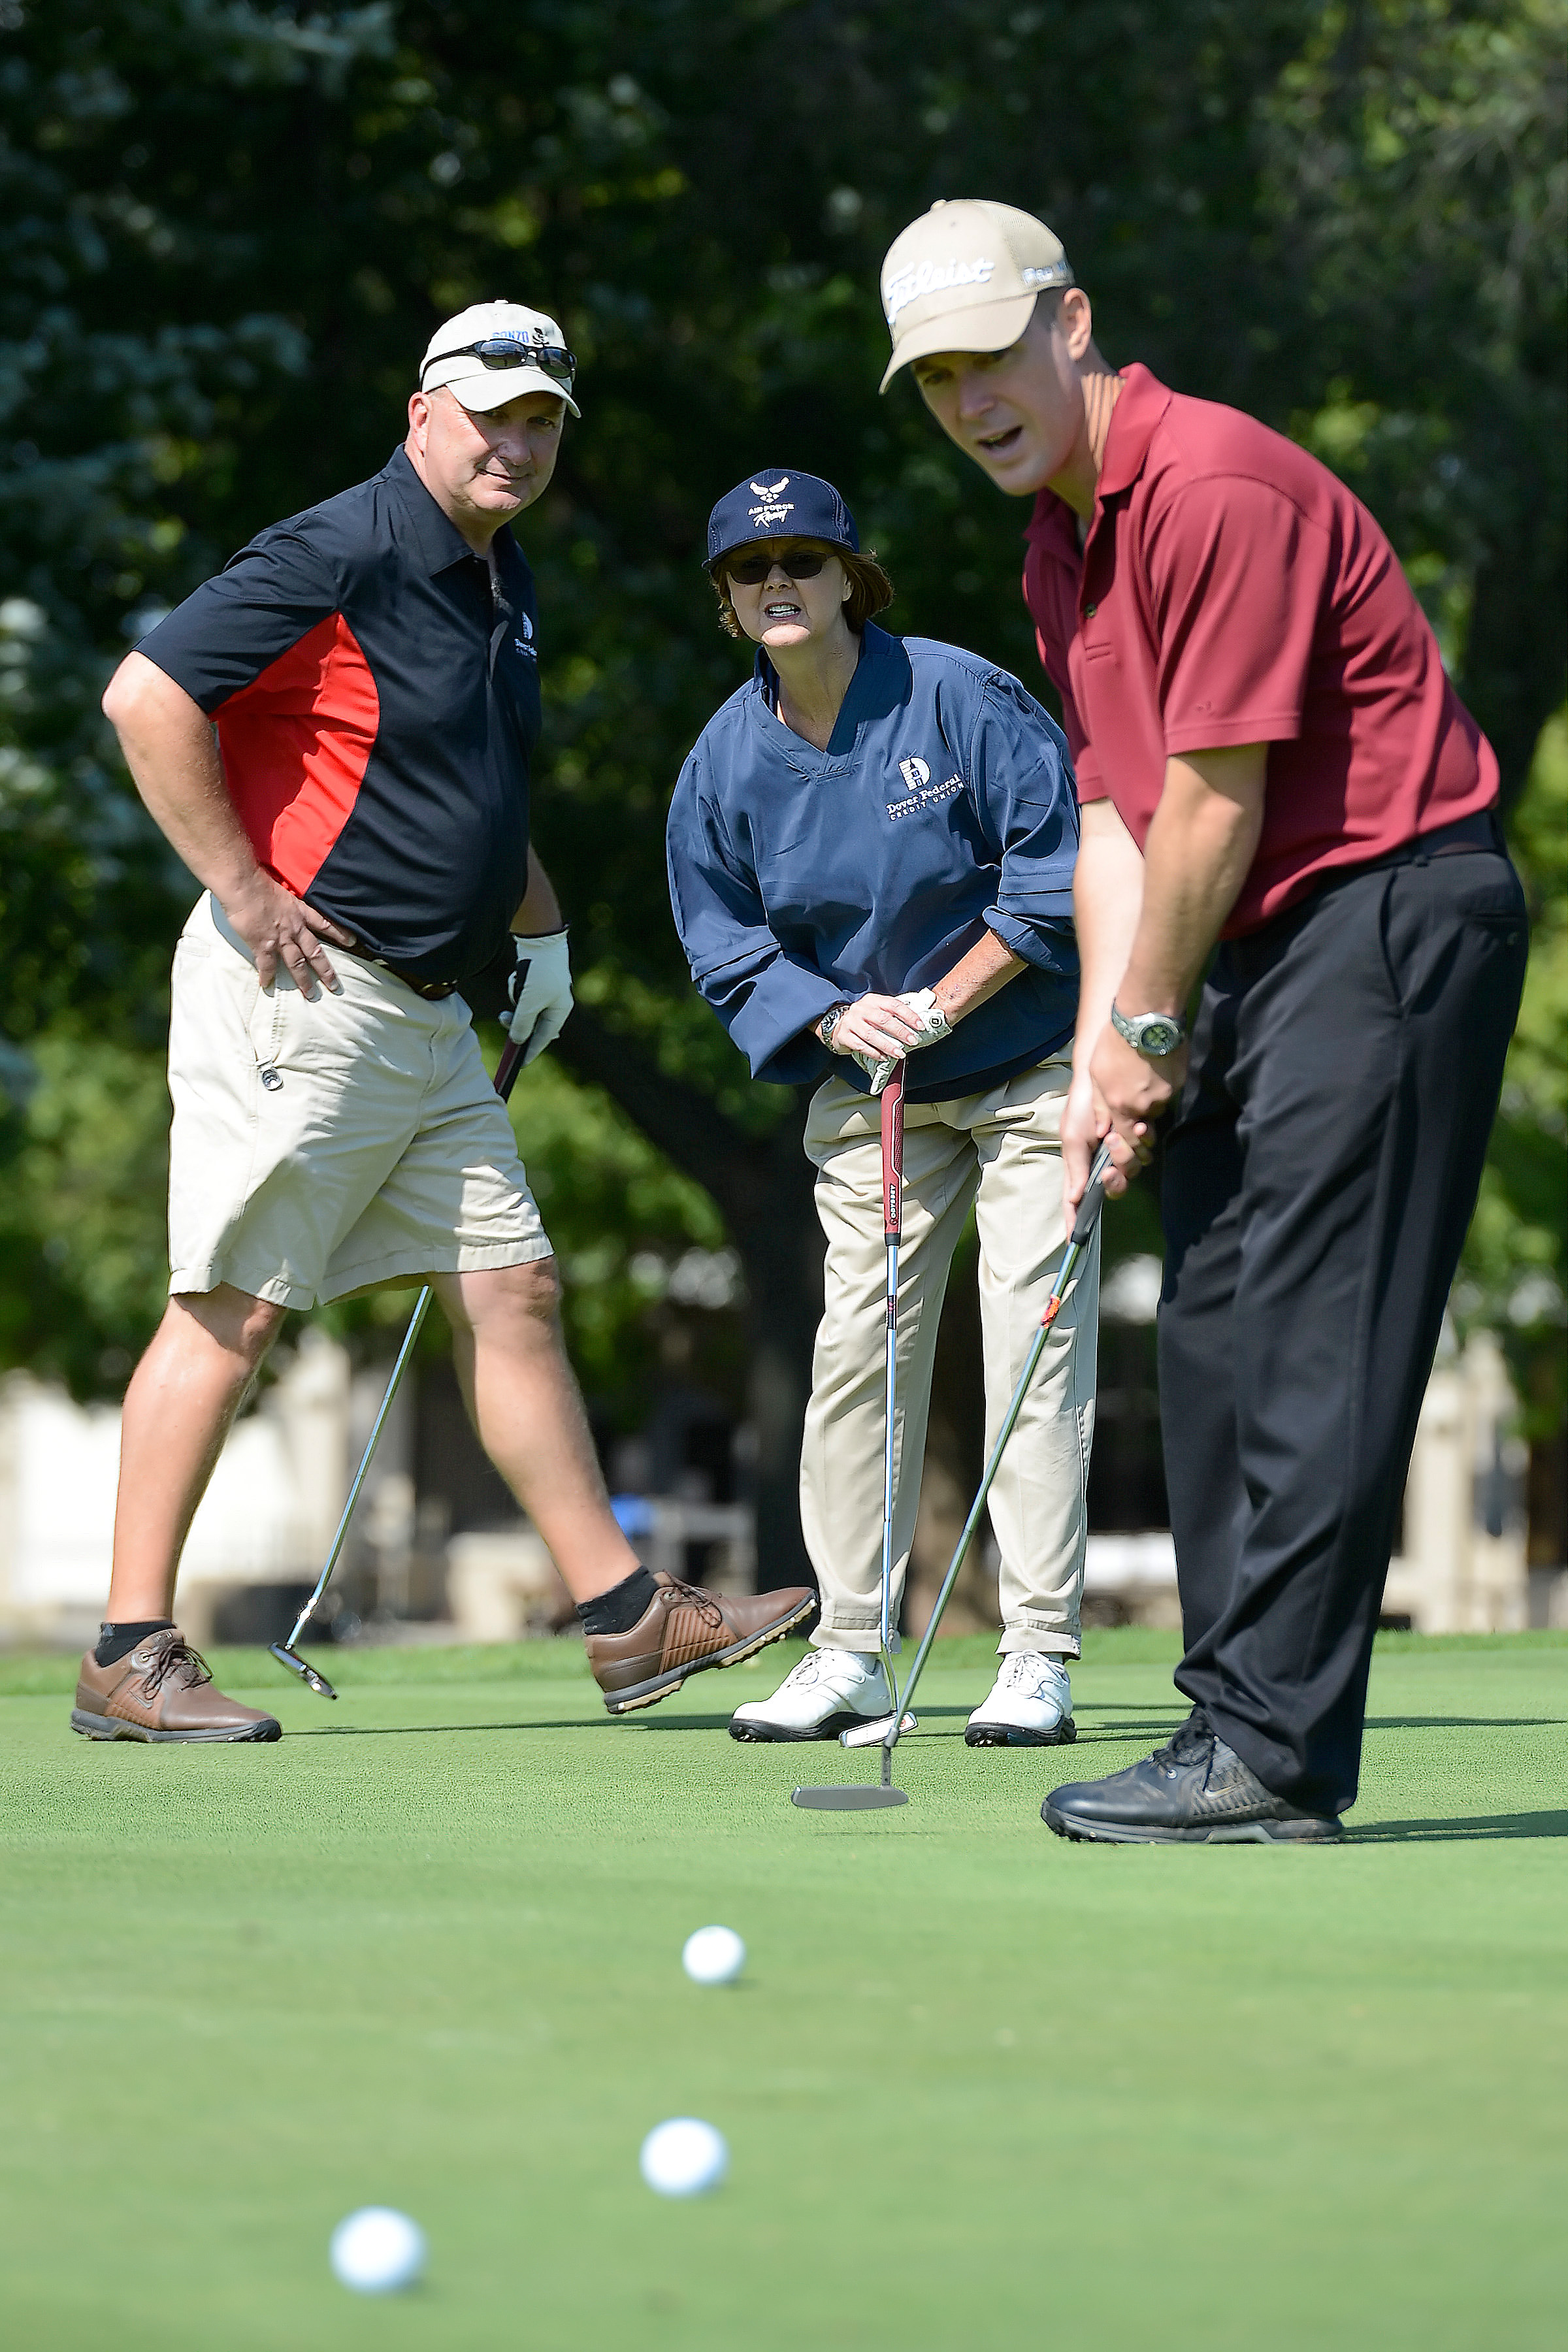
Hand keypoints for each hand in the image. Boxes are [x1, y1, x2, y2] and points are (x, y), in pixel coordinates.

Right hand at [223, 871, 353, 995]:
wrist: (244, 886)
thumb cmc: (259, 882)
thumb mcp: (282, 890)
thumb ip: (287, 901)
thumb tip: (285, 904)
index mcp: (300, 912)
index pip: (324, 923)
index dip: (339, 933)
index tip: (352, 942)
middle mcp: (294, 928)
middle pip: (315, 952)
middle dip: (326, 970)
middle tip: (335, 986)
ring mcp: (279, 939)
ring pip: (296, 964)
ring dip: (304, 981)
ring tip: (311, 995)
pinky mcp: (262, 945)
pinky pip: (267, 965)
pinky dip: (267, 977)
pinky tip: (268, 986)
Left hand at [507, 929, 572, 1062]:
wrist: (540, 939)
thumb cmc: (540, 972)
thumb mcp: (529, 1002)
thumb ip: (522, 1024)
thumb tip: (516, 1041)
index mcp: (561, 1010)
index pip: (545, 1037)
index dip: (531, 1051)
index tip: (518, 1064)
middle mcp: (556, 1003)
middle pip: (533, 1024)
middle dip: (518, 1020)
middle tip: (503, 1018)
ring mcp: (546, 992)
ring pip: (525, 1008)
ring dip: (517, 1000)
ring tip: (519, 983)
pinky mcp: (536, 981)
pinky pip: (522, 994)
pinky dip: (517, 988)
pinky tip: (519, 975)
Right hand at [854, 987, 952, 1094]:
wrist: (836, 1024)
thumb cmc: (864, 1019)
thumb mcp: (877, 1010)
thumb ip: (893, 1013)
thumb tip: (918, 1021)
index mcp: (873, 1000)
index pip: (894, 1005)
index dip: (909, 1015)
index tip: (920, 1026)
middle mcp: (861, 1009)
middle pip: (883, 1020)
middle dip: (900, 1031)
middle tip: (913, 1041)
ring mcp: (851, 1022)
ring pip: (871, 1034)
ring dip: (888, 1045)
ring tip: (900, 1053)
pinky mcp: (844, 1036)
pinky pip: (860, 1046)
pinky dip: (874, 1052)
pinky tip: (884, 1057)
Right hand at [1061, 1067, 1141, 1220]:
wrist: (1102, 1075)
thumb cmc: (1082, 1106)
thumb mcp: (1073, 1136)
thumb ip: (1075, 1168)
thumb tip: (1073, 1199)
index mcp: (1083, 1167)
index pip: (1077, 1201)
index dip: (1075, 1220)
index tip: (1074, 1240)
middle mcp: (1104, 1163)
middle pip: (1116, 1187)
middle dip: (1117, 1171)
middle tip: (1112, 1145)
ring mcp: (1123, 1152)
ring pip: (1134, 1169)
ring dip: (1130, 1151)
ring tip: (1123, 1128)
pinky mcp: (1139, 1139)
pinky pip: (1147, 1151)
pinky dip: (1144, 1140)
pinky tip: (1140, 1125)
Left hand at [1088, 1023, 1186, 1157]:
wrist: (1144, 1020)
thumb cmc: (1113, 1044)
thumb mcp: (1096, 1074)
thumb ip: (1099, 1106)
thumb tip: (1101, 1131)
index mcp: (1121, 1106)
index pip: (1127, 1137)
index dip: (1127, 1136)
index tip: (1127, 1127)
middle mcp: (1145, 1106)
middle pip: (1145, 1121)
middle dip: (1140, 1115)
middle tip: (1135, 1093)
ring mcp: (1164, 1094)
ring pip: (1158, 1105)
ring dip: (1151, 1098)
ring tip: (1144, 1074)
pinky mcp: (1179, 1082)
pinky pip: (1170, 1090)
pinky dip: (1163, 1084)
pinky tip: (1157, 1066)